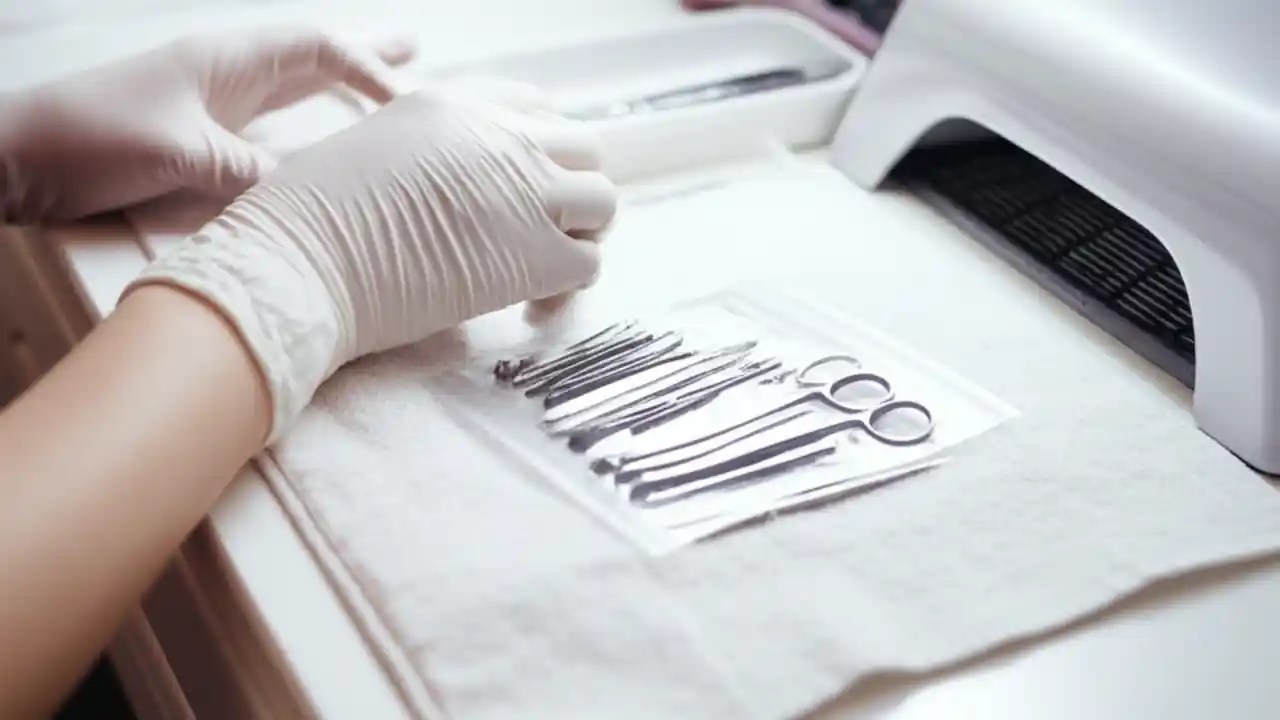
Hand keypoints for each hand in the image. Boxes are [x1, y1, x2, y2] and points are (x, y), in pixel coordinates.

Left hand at [0, 26, 415, 221]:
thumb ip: (248, 169)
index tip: (407, 102)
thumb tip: (312, 191)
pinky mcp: (201, 141)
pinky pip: (273, 132)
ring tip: (384, 88)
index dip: (369, 68)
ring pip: (294, 90)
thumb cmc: (91, 138)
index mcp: (225, 60)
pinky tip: (323, 147)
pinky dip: (311, 133)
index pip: (316, 49)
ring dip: (341, 89)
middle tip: (415, 49)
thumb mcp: (178, 152)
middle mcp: (227, 77)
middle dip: (365, 54)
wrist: (19, 158)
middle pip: (312, 56)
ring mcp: (215, 107)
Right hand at [127, 81, 617, 440]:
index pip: (536, 107)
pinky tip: (531, 306)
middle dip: (569, 190)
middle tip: (540, 230)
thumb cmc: (308, 219)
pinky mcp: (535, 256)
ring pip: (603, 203)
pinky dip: (567, 289)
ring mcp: (526, 193)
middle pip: (584, 149)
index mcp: (457, 103)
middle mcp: (502, 137)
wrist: (300, 266)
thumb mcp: (371, 146)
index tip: (525, 182)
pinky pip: (590, 265)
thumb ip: (427, 152)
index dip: (540, 147)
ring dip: (581, 236)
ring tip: (542, 270)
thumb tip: (448, 183)